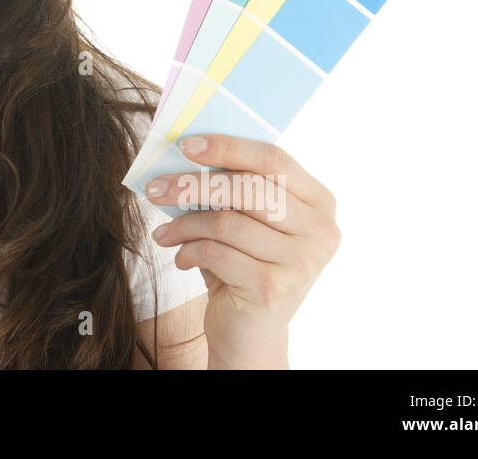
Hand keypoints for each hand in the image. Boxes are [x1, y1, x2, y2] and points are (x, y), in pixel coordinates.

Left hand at [144, 133, 340, 368]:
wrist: (251, 332)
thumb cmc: (245, 263)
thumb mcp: (247, 221)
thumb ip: (232, 187)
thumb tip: (186, 151)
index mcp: (319, 202)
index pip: (273, 160)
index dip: (228, 147)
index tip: (186, 145)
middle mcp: (321, 231)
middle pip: (248, 188)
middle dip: (193, 185)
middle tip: (155, 189)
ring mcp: (302, 262)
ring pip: (227, 222)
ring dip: (184, 225)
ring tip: (165, 233)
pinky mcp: (274, 290)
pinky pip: (217, 253)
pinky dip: (189, 251)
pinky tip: (181, 257)